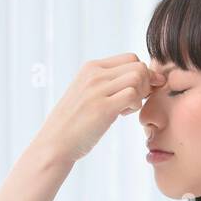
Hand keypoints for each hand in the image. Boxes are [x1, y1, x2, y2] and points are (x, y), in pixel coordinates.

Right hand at [33, 53, 164, 163]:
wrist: (54, 143)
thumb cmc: (75, 121)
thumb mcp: (87, 93)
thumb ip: (107, 82)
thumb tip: (141, 77)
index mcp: (91, 68)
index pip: (130, 58)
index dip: (141, 74)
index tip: (135, 92)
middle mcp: (94, 74)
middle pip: (138, 66)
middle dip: (145, 84)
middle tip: (133, 101)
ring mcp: (97, 90)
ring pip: (138, 77)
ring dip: (140, 95)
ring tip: (126, 108)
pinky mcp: (103, 108)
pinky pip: (133, 96)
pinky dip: (135, 106)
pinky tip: (121, 115)